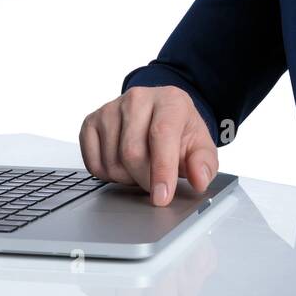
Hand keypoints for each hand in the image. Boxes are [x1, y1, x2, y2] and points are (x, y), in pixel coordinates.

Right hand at [79, 86, 219, 205]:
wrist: (160, 116)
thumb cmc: (180, 133)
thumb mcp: (201, 147)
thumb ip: (204, 164)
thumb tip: (199, 179)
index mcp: (170, 100)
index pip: (161, 134)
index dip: (162, 170)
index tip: (161, 197)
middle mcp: (138, 98)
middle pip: (132, 152)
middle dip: (144, 179)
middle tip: (155, 184)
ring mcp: (111, 108)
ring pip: (112, 161)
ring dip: (127, 178)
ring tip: (141, 168)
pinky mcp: (92, 121)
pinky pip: (93, 162)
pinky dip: (108, 175)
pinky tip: (122, 166)